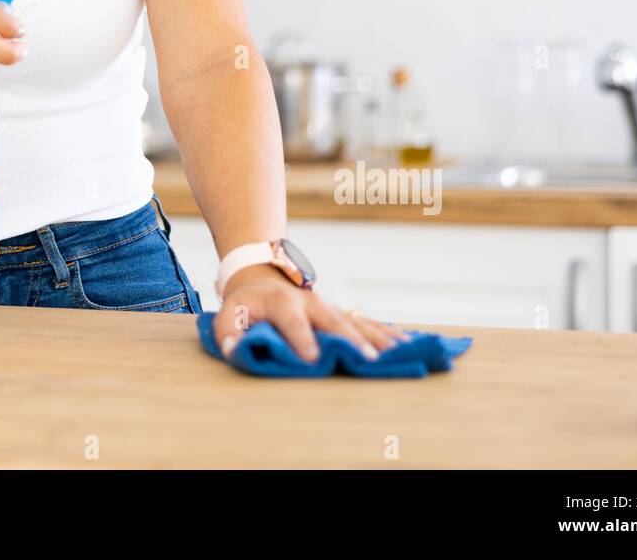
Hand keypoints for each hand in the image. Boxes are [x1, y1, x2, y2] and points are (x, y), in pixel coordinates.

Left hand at [213, 264, 410, 363]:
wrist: (264, 273)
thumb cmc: (246, 302)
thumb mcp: (229, 312)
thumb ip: (229, 331)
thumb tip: (233, 350)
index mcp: (282, 301)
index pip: (292, 319)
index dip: (302, 338)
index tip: (313, 360)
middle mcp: (312, 302)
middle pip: (334, 320)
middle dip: (351, 341)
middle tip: (369, 363)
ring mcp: (331, 307)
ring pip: (357, 322)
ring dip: (377, 340)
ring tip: (398, 357)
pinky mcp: (343, 314)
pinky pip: (368, 323)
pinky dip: (388, 335)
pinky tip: (407, 348)